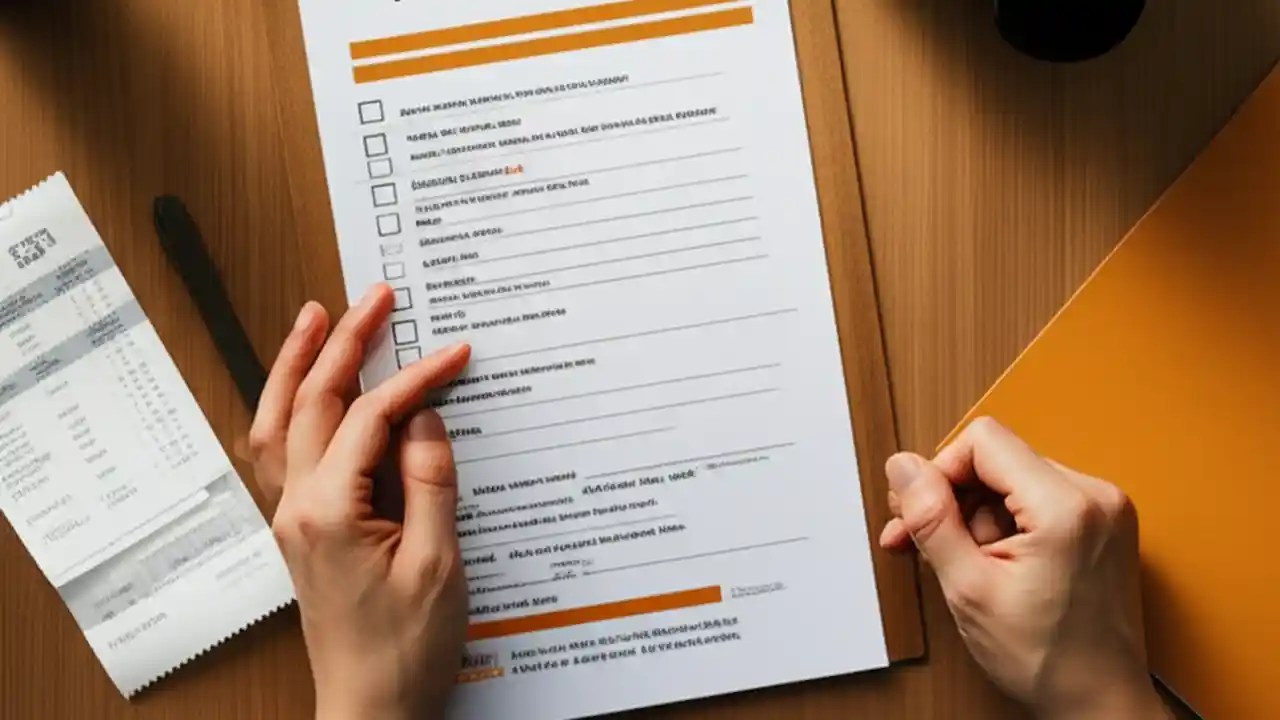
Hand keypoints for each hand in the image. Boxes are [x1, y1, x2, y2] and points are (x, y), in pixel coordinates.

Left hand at [246, 285, 471, 719]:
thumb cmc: (405, 650)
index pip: (372, 418)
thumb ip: (430, 482)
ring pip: (280, 421)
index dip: (416, 378)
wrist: (370, 710)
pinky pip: (283, 451)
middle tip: (373, 296)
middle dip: (343, 342)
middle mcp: (297, 507)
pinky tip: (308, 390)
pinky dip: (294, 407)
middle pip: (310, 401)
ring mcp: (292, 518)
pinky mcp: (302, 530)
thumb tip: (426, 417)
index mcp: (330, 512)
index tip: (454, 352)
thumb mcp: (437, 564)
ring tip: (317, 318)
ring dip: (299, 365)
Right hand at [880, 418, 1168, 719]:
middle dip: (952, 498)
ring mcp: (1103, 509)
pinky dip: (1003, 525)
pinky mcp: (1101, 523)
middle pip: (997, 460)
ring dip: (974, 517)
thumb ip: (931, 519)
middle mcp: (1095, 495)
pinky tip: (986, 562)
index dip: (939, 472)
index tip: (918, 514)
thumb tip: (904, 467)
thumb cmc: (1047, 661)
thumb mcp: (969, 589)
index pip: (984, 441)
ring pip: (1012, 481)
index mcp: (1067, 506)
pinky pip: (1035, 500)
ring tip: (959, 564)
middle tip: (918, 539)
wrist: (1100, 704)